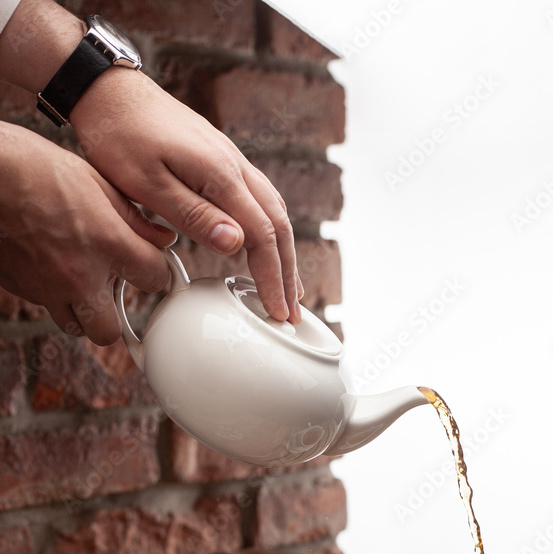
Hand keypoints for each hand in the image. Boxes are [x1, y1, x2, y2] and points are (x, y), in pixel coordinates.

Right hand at [0, 123, 173, 344]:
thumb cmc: (36, 168)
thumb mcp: (95, 181)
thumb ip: (134, 217)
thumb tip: (163, 239)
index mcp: (106, 242)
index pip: (154, 280)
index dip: (155, 272)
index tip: (147, 265)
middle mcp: (79, 275)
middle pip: (109, 331)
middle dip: (114, 315)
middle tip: (110, 288)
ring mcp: (47, 287)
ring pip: (74, 327)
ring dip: (82, 312)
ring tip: (80, 283)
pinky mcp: (22, 288)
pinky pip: (46, 307)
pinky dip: (54, 296)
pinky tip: (52, 269)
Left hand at [70, 69, 302, 323]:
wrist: (110, 92)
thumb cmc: (120, 137)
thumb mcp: (147, 184)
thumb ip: (193, 215)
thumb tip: (237, 244)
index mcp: (221, 174)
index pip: (262, 236)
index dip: (273, 278)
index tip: (277, 311)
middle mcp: (236, 166)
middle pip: (279, 226)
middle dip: (289, 273)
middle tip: (292, 312)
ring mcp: (232, 161)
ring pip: (275, 212)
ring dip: (285, 254)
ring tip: (288, 288)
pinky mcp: (223, 160)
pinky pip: (261, 200)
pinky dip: (272, 232)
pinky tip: (268, 248)